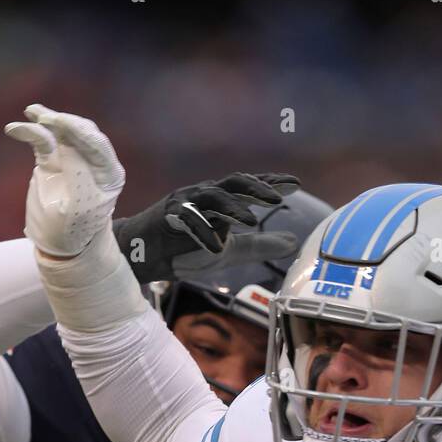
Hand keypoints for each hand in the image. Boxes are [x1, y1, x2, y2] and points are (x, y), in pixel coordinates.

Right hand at [4, 105, 125, 256]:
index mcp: (109, 174)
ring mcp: (72, 158)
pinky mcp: (52, 159)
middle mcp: (94, 162)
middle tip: (45, 118)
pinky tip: (15, 129)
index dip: (79, 131)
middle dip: (64, 123)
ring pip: (62, 131)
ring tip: (32, 113)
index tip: (60, 121)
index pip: (97, 145)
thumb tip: (65, 142)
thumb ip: (76, 174)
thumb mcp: (78, 208)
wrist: (58, 246)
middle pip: (81, 132)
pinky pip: (42, 141)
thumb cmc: (74, 232)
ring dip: (47, 120)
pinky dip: (31, 132)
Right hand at [113, 173, 300, 283]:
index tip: (295, 185)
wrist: (146, 257)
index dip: (271, 183)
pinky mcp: (167, 216)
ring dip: (232, 207)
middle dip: (256, 188)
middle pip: (234, 183)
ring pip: (212, 196)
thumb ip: (259, 246)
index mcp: (221, 200)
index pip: (249, 187)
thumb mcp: (230, 251)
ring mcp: (186, 202)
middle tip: (277, 198)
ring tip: (250, 221)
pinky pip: (188, 219)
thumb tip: (293, 242)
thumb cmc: (186, 250)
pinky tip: (216, 247)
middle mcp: (205, 195)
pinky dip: (202, 231)